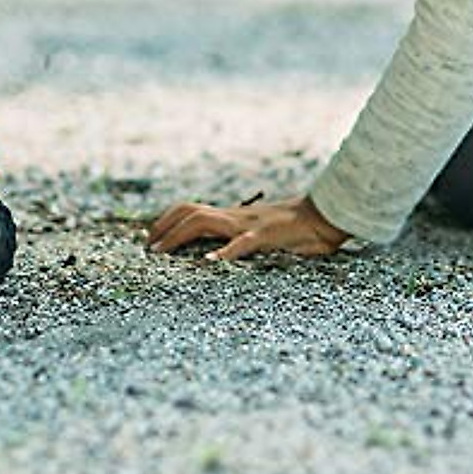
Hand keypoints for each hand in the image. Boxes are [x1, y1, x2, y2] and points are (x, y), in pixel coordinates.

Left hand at [146, 194, 349, 260]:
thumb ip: (241, 239)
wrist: (325, 216)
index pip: (194, 209)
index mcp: (234, 217)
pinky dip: (225, 252)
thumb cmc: (296, 230)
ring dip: (180, 236)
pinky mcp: (267, 236)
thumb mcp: (262, 234)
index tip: (151, 237)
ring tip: (162, 253)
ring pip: (206, 221)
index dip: (169, 219)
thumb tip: (220, 253)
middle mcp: (236, 216)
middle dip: (164, 227)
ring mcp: (249, 225)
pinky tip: (211, 264)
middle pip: (191, 211)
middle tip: (148, 248)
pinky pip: (242, 243)